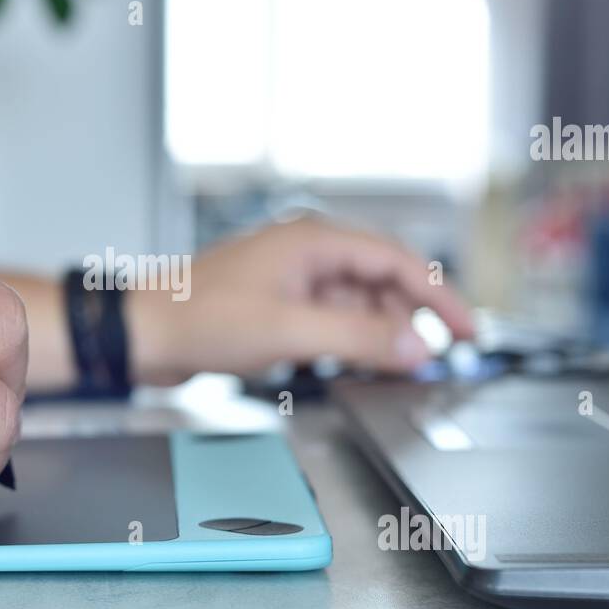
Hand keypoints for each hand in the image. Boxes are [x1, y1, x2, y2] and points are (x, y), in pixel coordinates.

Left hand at [126, 217, 473, 383]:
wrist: (142, 334)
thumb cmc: (200, 318)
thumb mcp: (290, 330)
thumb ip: (359, 336)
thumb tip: (416, 347)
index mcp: (315, 241)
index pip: (399, 261)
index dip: (440, 297)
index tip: (466, 332)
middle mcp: (308, 252)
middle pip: (383, 280)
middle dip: (412, 318)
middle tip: (436, 359)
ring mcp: (292, 279)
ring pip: (358, 302)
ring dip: (379, 333)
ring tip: (395, 367)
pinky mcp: (277, 305)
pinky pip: (330, 318)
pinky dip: (350, 339)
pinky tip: (353, 363)